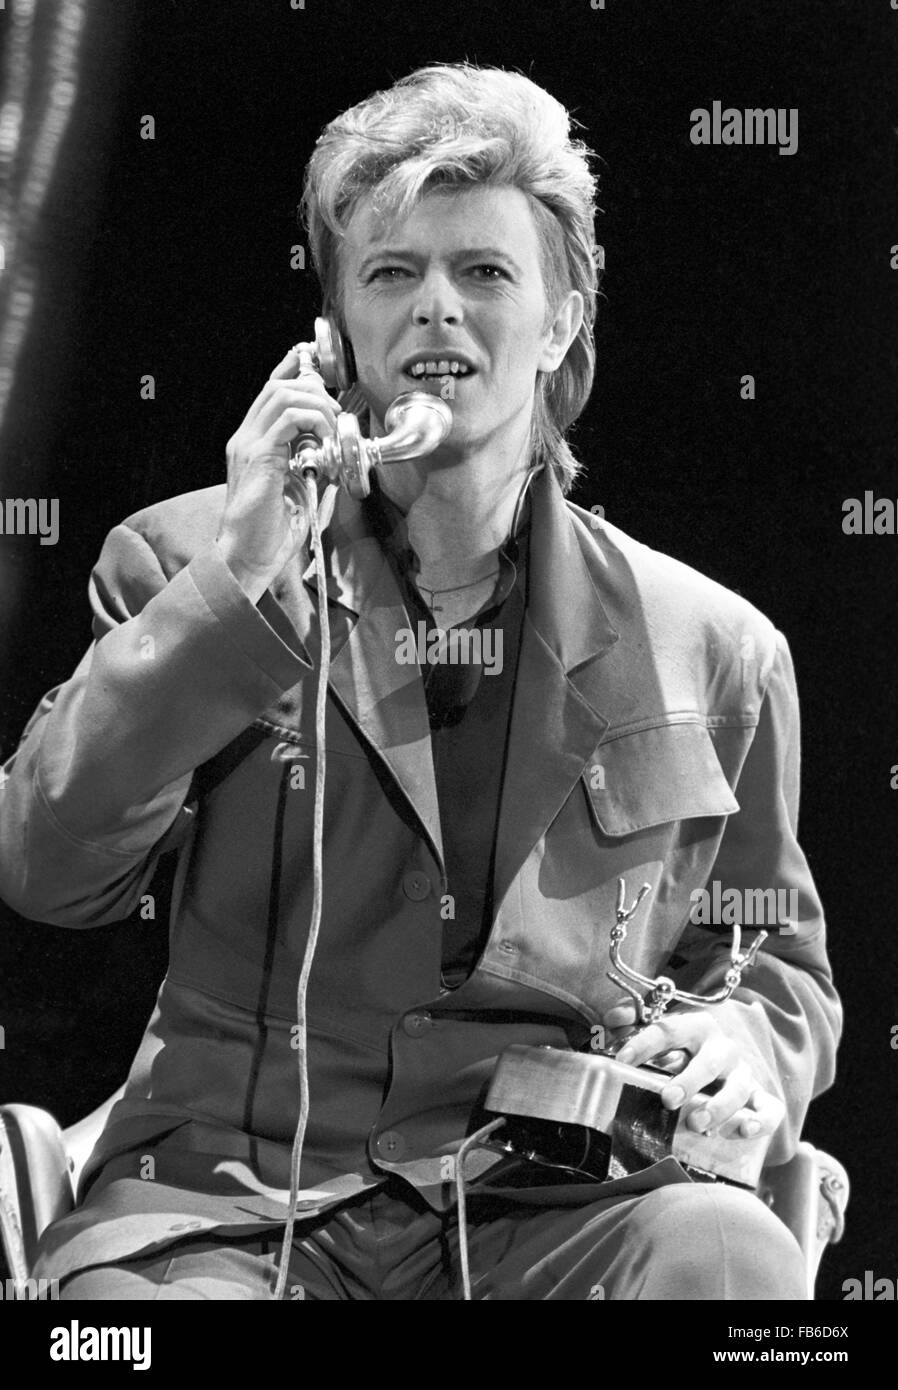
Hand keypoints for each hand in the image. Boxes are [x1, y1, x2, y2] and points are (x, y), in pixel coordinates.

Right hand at [216, 349, 341, 600]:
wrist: (248, 556)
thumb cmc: (270, 533)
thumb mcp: (301, 494)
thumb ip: (315, 471)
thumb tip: (338, 459)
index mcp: (252, 444)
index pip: (270, 392)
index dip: (292, 371)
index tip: (315, 366)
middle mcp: (245, 438)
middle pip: (277, 386)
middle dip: (314, 389)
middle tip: (336, 414)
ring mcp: (248, 444)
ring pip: (282, 395)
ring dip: (317, 405)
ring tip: (332, 429)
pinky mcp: (258, 455)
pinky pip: (288, 418)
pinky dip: (312, 422)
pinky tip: (324, 441)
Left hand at [601, 999, 783, 1140]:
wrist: (725, 1056)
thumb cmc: (684, 1048)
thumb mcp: (661, 1032)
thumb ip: (635, 1025)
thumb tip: (611, 1020)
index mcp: (695, 1026)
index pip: (669, 1030)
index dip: (645, 1043)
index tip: (623, 1061)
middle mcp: (722, 1048)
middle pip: (709, 1061)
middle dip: (689, 1080)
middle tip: (667, 1099)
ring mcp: (743, 1074)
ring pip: (738, 1087)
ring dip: (719, 1106)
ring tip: (696, 1124)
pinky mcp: (760, 1098)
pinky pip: (768, 1109)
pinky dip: (760, 1120)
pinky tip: (743, 1130)